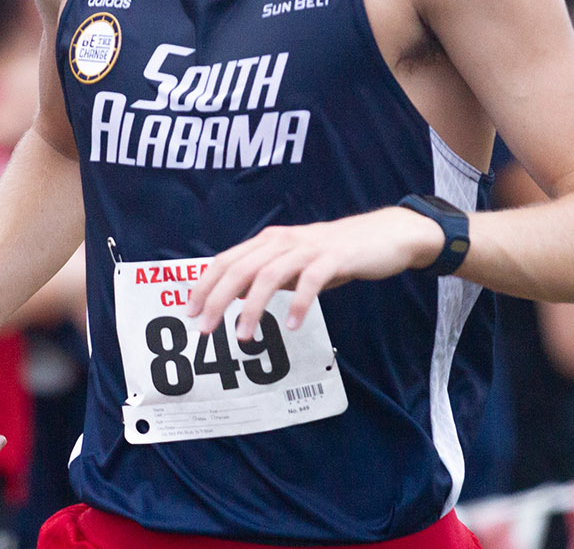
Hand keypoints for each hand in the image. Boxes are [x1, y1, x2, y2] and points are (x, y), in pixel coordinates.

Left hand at [187, 207, 444, 342]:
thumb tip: (234, 297)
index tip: (191, 312)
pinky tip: (295, 325)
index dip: (205, 285)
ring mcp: (308, 247)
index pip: (226, 260)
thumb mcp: (294, 263)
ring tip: (243, 337)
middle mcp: (283, 240)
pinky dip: (299, 303)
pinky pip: (311, 281)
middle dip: (218, 300)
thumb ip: (267, 276)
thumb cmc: (335, 254)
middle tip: (206, 330)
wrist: (383, 236)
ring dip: (252, 308)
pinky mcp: (333, 257)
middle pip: (241, 269)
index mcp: (269, 241)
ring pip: (270, 275)